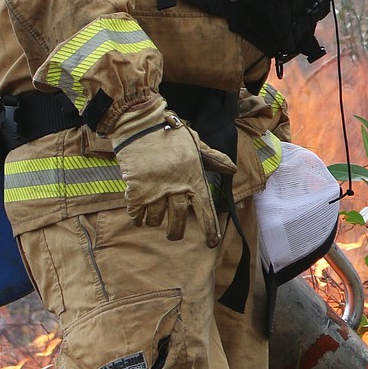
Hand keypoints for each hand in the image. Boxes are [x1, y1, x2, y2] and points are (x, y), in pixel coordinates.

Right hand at [107, 97, 234, 240]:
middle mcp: (176, 188)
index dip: (209, 226)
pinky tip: (138, 217)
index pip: (204, 208)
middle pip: (178, 219)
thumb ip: (213, 158)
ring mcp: (155, 190)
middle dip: (176, 231)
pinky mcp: (136, 190)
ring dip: (155, 221)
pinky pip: (136, 212)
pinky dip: (137, 217)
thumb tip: (232, 169)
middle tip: (174, 236)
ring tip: (154, 219)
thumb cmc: (171, 134)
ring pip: (156, 218)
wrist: (140, 126)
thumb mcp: (196, 143)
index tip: (212, 242)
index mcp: (193, 178)